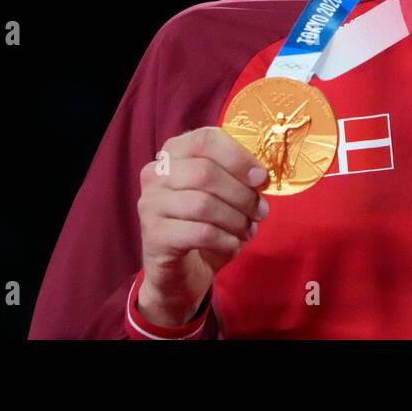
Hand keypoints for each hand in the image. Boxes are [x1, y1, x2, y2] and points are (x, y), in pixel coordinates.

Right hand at [136, 126, 270, 325]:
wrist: (180, 271)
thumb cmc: (206, 224)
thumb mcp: (224, 194)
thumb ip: (238, 177)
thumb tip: (261, 176)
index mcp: (175, 152)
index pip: (205, 139)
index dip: (238, 157)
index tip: (261, 178)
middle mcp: (156, 173)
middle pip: (205, 172)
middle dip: (242, 194)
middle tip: (261, 212)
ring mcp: (150, 204)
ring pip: (203, 204)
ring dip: (236, 219)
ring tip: (248, 230)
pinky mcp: (154, 236)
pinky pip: (200, 232)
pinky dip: (225, 239)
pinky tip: (232, 244)